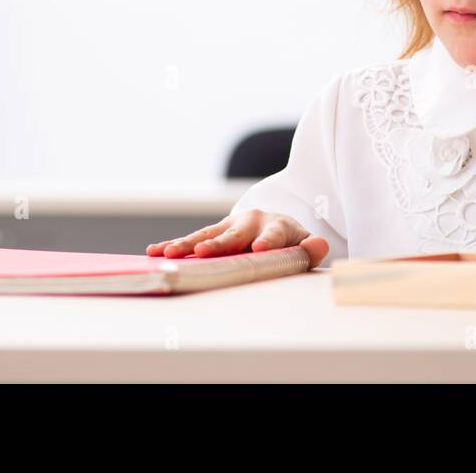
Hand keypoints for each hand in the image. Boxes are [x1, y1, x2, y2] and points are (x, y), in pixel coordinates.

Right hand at [145, 209, 329, 268]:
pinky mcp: (213, 235)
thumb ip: (311, 249)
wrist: (274, 227)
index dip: (267, 241)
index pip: (274, 233)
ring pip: (206, 236)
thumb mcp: (304, 245)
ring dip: (186, 244)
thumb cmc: (290, 243)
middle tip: (202, 252)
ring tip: (168, 253)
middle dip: (217, 244)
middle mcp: (250, 222)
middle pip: (232, 234)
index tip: (259, 249)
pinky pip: (192, 241)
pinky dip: (173, 246)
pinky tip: (154, 252)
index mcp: (276, 226)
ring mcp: (229, 227)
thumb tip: (320, 245)